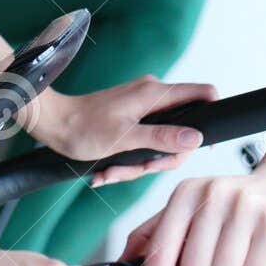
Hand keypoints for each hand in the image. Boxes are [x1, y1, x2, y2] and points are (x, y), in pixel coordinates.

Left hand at [39, 76, 218, 183]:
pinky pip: (142, 145)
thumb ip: (162, 138)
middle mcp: (151, 97)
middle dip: (159, 159)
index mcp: (154, 94)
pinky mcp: (131, 120)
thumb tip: (196, 138)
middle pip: (181, 132)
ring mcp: (141, 108)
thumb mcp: (125, 139)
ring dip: (137, 165)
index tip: (204, 144)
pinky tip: (108, 170)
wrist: (53, 125)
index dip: (212, 116)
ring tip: (113, 171)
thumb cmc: (83, 129)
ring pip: (159, 144)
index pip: (201, 94)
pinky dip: (127, 161)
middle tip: (137, 168)